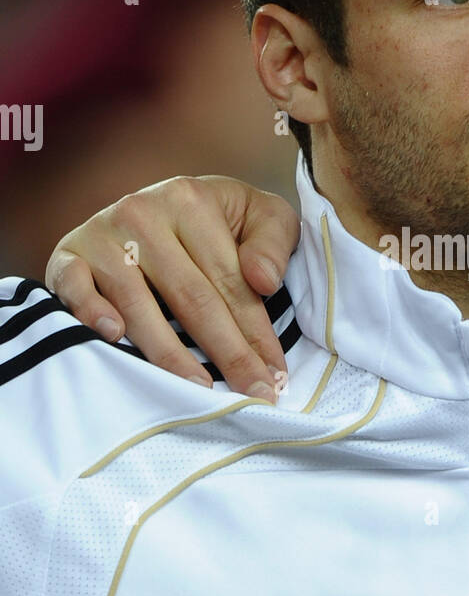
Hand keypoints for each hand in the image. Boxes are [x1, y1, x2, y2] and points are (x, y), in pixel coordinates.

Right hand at [45, 176, 299, 401]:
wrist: (149, 205)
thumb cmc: (215, 220)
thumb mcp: (258, 214)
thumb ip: (273, 242)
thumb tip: (264, 281)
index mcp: (190, 200)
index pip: (229, 279)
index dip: (255, 331)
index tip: (275, 375)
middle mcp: (142, 213)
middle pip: (191, 297)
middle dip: (227, 352)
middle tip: (251, 394)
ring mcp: (100, 235)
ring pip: (138, 302)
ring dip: (169, 352)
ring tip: (199, 389)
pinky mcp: (67, 256)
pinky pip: (74, 288)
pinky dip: (92, 312)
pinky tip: (116, 336)